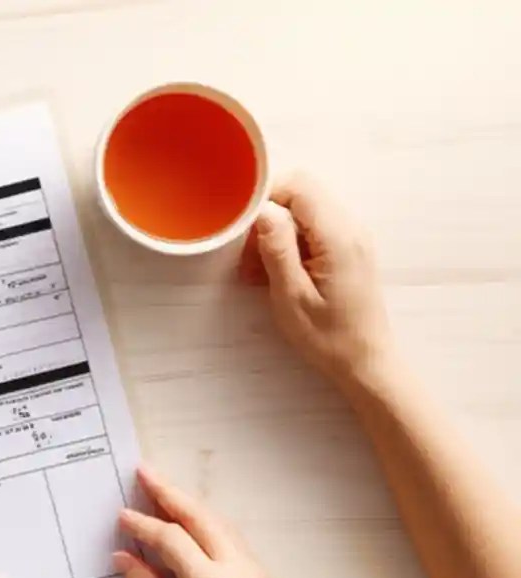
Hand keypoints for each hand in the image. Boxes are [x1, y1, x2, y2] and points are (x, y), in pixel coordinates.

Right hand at [114, 468, 325, 577]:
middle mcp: (238, 571)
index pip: (172, 540)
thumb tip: (126, 560)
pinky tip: (191, 520)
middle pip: (200, 517)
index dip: (144, 525)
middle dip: (169, 492)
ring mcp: (254, 571)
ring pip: (218, 522)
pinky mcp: (260, 577)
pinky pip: (230, 536)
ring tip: (163, 489)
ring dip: (189, 502)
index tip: (122, 517)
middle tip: (144, 473)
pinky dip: (206, 521)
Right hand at [239, 172, 393, 390]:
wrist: (365, 361)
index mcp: (338, 237)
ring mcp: (352, 237)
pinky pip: (313, 228)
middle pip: (302, 193)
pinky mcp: (348, 248)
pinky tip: (275, 272)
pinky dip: (289, 242)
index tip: (241, 223)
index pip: (299, 186)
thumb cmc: (328, 336)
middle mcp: (351, 228)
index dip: (265, 195)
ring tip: (257, 270)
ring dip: (275, 232)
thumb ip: (277, 248)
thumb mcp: (292, 295)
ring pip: (304, 210)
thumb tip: (261, 210)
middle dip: (267, 215)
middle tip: (247, 254)